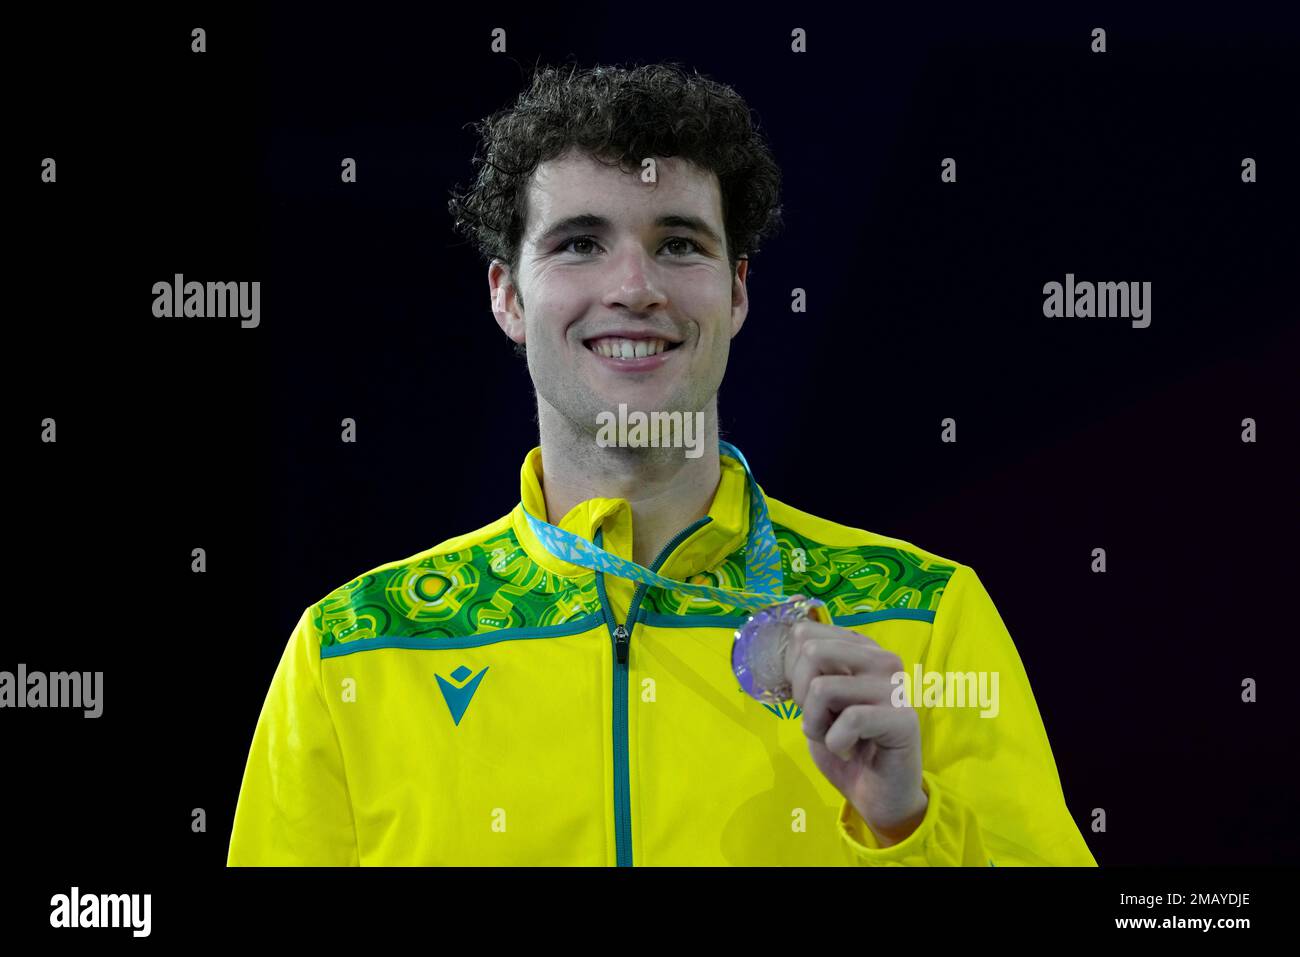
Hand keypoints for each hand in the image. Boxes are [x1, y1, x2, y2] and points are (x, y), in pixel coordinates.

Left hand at [784, 599, 927, 845]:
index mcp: (860, 647)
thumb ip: (805, 670)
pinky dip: (835, 743)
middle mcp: (881, 658)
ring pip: (822, 688)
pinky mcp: (903, 718)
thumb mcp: (815, 702)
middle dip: (800, 694)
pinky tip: (850, 750)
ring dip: (816, 724)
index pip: (804, 632)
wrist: (878, 795)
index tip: (807, 698)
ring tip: (837, 737)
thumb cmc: (845, 745)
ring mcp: (895, 686)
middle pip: (811, 651)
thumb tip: (783, 643)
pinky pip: (847, 720)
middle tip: (821, 719)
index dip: (790, 670)